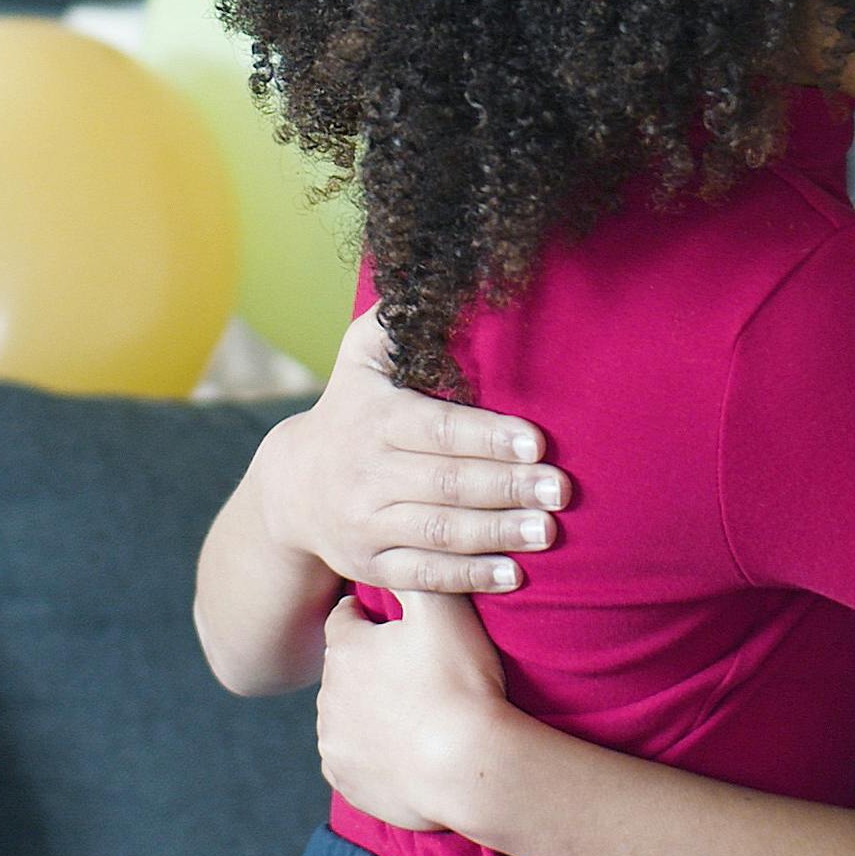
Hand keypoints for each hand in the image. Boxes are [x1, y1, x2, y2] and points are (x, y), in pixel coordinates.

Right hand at [257, 309, 573, 593]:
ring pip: (441, 533)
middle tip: (562, 490)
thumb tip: (435, 277)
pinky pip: (426, 575)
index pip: (437, 430)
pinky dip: (471, 577)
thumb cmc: (352, 408)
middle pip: (447, 484)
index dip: (487, 437)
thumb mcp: (361, 358)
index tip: (536, 443)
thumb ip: (397, 321)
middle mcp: (366, 474)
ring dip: (499, 533)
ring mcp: (366, 524)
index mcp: (373, 419)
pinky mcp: (371, 564)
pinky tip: (515, 574)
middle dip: (509, 487)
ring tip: (549, 531)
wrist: (292, 487)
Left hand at [317, 588, 513, 833]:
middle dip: (368, 665)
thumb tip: (404, 551)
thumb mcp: (445, 610)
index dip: (369, 617)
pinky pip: (349, 760)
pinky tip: (398, 750)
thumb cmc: (460, 684)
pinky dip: (367, 753)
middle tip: (413, 672)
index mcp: (345, 649)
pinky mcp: (345, 781)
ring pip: (343, 714)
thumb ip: (419, 572)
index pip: (344, 618)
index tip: (393, 624)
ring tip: (410, 714)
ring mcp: (334, 741)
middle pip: (343, 668)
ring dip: (366, 710)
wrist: (469, 768)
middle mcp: (327, 695)